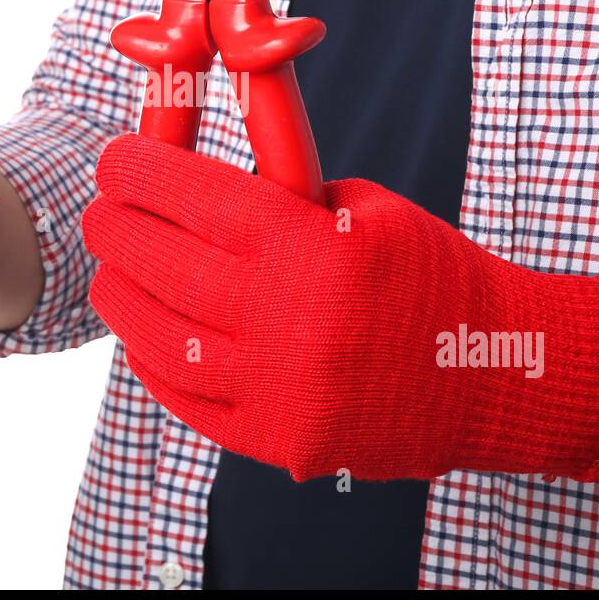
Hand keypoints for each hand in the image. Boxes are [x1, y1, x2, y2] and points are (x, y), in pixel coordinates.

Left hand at [82, 134, 598, 482]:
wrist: (496, 372)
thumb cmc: (430, 274)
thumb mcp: (365, 205)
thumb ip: (282, 186)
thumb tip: (195, 170)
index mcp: (309, 246)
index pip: (190, 195)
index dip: (138, 171)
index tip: (114, 159)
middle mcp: (286, 320)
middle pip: (158, 264)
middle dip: (115, 229)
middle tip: (102, 212)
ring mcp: (278, 390)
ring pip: (157, 338)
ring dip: (121, 298)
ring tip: (111, 272)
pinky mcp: (278, 440)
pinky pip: (186, 398)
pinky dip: (154, 361)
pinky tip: (147, 333)